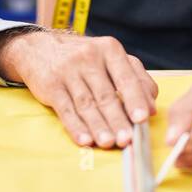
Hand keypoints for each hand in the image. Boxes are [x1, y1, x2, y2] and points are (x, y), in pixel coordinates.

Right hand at [0, 29, 157, 148]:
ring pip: (87, 104)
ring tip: (108, 143)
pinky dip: (75, 127)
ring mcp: (67, 71)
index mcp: (109, 50)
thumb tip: (152, 107)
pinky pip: (65, 109)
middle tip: (127, 139)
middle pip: (106, 94)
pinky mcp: (51, 85)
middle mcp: (88, 57)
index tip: (143, 118)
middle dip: (117, 119)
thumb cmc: (85, 58)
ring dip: (98, 126)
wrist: (40, 48)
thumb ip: (136, 78)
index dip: (135, 98)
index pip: (126, 77)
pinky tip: (84, 140)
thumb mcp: (111, 58)